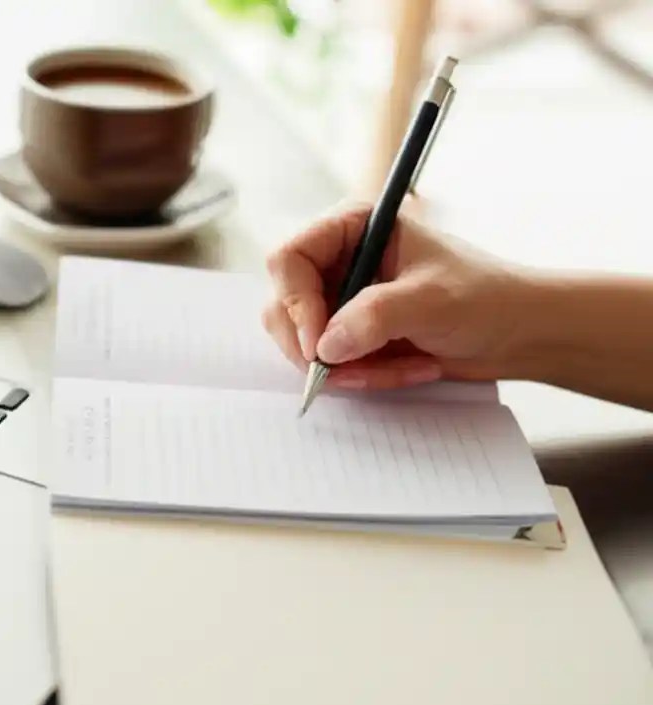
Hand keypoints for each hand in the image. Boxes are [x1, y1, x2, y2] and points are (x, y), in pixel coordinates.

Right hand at [261, 204, 530, 389]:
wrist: (520, 334)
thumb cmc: (487, 298)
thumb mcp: (431, 300)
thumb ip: (374, 317)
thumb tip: (325, 347)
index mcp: (354, 226)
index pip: (290, 258)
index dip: (295, 303)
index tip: (317, 345)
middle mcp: (339, 258)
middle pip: (284, 303)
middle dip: (314, 344)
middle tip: (343, 371)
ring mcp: (342, 297)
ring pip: (301, 338)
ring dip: (343, 366)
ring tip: (391, 371)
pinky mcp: (351, 331)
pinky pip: (328, 361)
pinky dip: (358, 375)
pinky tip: (403, 371)